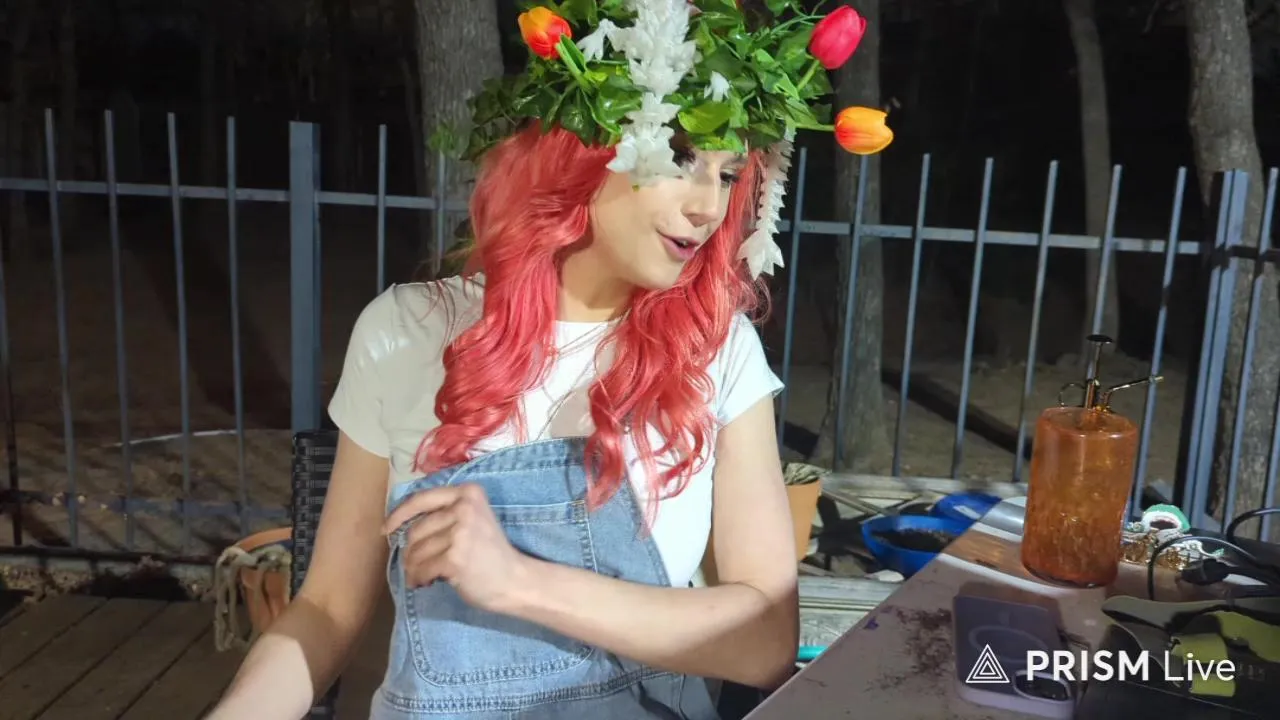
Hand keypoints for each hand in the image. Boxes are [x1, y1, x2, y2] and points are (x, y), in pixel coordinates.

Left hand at [382, 483, 531, 612]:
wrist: (515, 581)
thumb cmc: (491, 553)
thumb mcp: (473, 520)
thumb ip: (445, 515)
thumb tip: (400, 527)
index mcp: (468, 493)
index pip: (421, 498)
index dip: (399, 514)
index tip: (386, 529)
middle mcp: (464, 508)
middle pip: (416, 530)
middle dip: (411, 552)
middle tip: (418, 566)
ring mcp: (460, 533)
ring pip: (415, 552)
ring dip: (413, 568)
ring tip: (423, 576)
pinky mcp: (454, 558)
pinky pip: (421, 569)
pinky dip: (418, 579)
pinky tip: (426, 583)